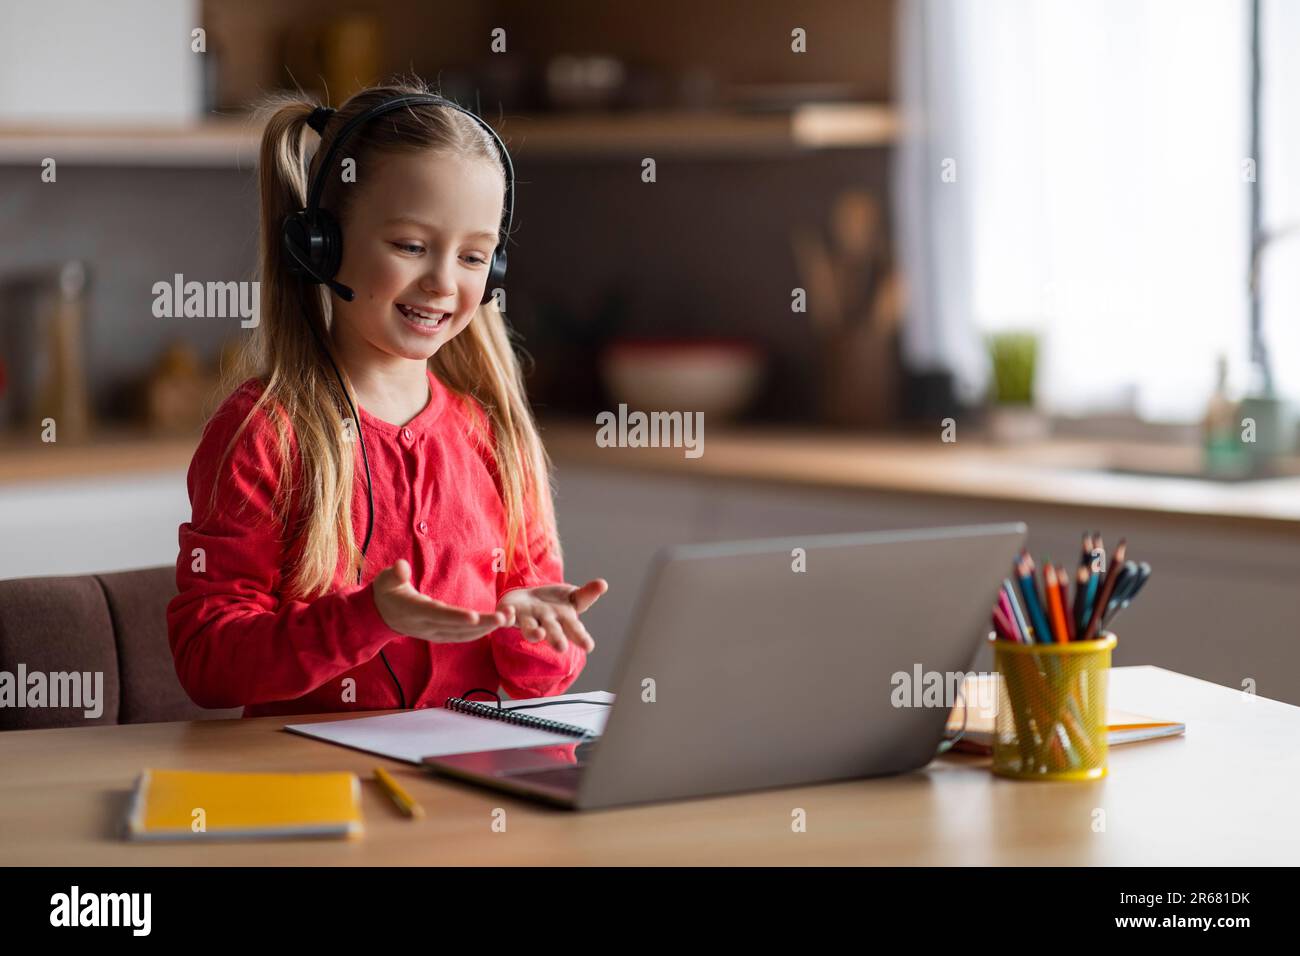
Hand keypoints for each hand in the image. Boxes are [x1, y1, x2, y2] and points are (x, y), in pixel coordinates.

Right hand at [372, 559, 511, 642]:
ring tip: (509, 616)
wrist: (382, 616)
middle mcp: (427, 626)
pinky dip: (481, 631)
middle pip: (457, 628)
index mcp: (415, 611)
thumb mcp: (386, 579)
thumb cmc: (387, 592)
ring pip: (464, 634)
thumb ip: (395, 574)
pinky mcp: (441, 635)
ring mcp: (435, 633)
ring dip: (488, 627)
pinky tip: (498, 623)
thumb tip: (401, 566)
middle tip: (505, 616)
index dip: (456, 617)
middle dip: (483, 623)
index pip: (438, 615)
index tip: (475, 617)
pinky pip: (464, 636)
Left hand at [497, 579, 607, 653]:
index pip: (574, 629)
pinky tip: (508, 613)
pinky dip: (504, 617)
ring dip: (533, 632)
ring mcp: (527, 619)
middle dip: (556, 639)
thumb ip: (587, 594)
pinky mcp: (509, 613)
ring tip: (538, 634)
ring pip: (529, 628)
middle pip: (552, 632)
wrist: (525, 602)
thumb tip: (603, 584)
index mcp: (562, 620)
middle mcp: (545, 623)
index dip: (581, 638)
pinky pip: (506, 617)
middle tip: (561, 648)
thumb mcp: (572, 597)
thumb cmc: (553, 604)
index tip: (589, 647)